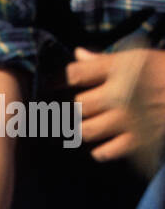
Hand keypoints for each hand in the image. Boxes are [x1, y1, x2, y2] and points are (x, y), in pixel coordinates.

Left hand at [68, 47, 164, 174]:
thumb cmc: (161, 73)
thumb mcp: (137, 57)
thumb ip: (104, 60)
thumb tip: (77, 55)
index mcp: (120, 68)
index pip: (76, 73)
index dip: (60, 79)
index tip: (54, 84)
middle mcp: (120, 95)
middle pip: (79, 105)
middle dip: (78, 106)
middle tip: (83, 107)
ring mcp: (126, 120)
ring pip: (86, 130)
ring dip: (84, 128)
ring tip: (90, 124)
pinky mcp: (135, 142)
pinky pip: (104, 152)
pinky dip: (99, 150)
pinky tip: (102, 143)